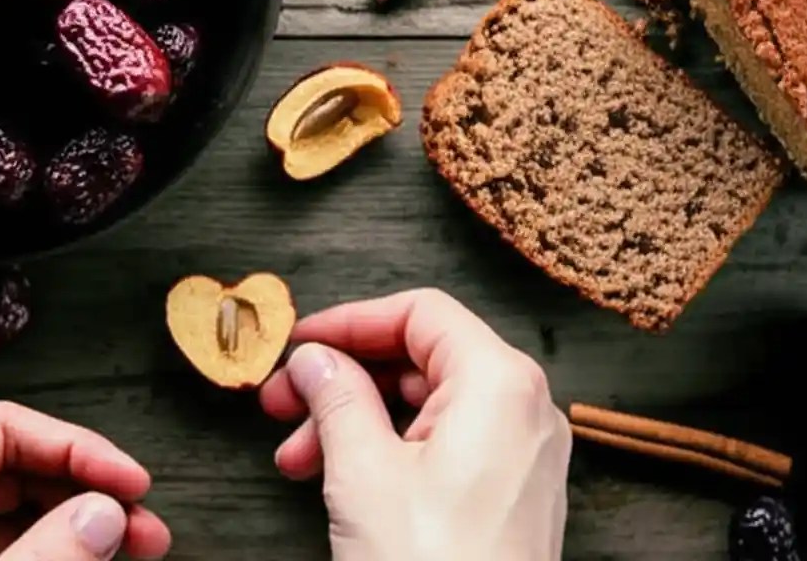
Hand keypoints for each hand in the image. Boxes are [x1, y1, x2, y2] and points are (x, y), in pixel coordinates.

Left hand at [0, 401, 170, 560]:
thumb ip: (44, 557)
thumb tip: (106, 514)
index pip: (0, 433)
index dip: (76, 450)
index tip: (133, 485)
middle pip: (13, 472)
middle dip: (84, 494)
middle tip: (145, 529)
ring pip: (13, 516)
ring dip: (75, 529)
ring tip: (137, 550)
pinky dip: (48, 559)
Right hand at [260, 289, 570, 560]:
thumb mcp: (363, 472)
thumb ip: (335, 396)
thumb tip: (315, 359)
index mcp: (499, 383)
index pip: (420, 312)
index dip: (350, 321)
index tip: (300, 343)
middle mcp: (523, 410)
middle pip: (420, 359)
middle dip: (343, 379)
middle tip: (284, 401)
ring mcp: (521, 454)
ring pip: (425, 407)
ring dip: (354, 422)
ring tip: (297, 458)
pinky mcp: (510, 493)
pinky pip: (444, 447)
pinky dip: (388, 452)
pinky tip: (337, 479)